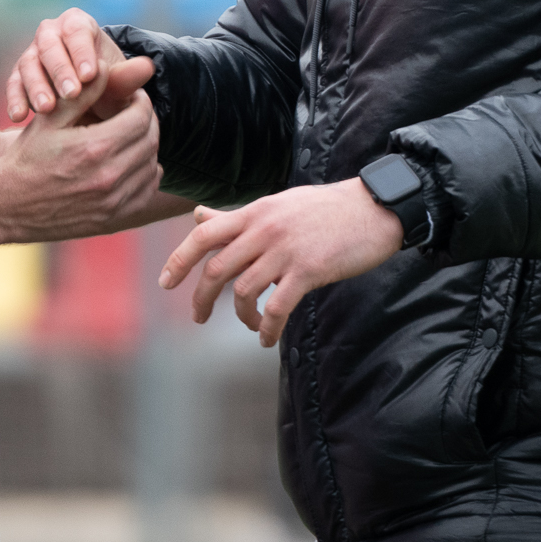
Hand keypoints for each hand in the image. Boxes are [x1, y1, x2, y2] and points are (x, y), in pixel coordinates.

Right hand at [0, 54, 165, 242]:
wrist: (8, 206)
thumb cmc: (26, 159)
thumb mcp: (48, 120)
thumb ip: (80, 94)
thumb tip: (104, 66)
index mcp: (94, 147)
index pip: (141, 117)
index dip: (140, 102)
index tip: (132, 98)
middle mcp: (108, 176)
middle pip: (150, 139)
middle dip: (146, 121)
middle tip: (133, 114)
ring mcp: (113, 201)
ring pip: (152, 165)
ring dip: (147, 146)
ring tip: (130, 136)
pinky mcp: (114, 218)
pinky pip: (147, 190)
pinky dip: (146, 173)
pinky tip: (130, 163)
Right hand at [6, 7, 129, 118]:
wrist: (90, 104)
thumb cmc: (106, 88)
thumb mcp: (118, 86)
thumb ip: (127, 77)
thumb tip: (147, 67)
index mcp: (78, 25)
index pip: (77, 32)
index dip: (82, 52)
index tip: (90, 76)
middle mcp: (51, 34)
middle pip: (49, 45)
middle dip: (60, 70)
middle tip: (71, 94)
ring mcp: (32, 54)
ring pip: (28, 64)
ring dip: (36, 86)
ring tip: (47, 109)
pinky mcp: (19, 75)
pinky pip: (13, 84)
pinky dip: (16, 99)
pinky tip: (20, 116)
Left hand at [158, 178, 403, 345]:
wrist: (375, 208)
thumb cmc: (326, 208)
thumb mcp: (277, 204)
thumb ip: (237, 215)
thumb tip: (199, 215)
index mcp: (255, 211)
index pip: (204, 234)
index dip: (179, 259)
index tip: (165, 283)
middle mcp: (265, 229)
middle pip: (217, 268)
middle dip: (201, 298)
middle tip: (198, 317)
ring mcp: (286, 250)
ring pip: (244, 291)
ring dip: (241, 316)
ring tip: (250, 325)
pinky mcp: (309, 271)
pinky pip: (278, 307)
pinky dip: (268, 328)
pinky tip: (267, 337)